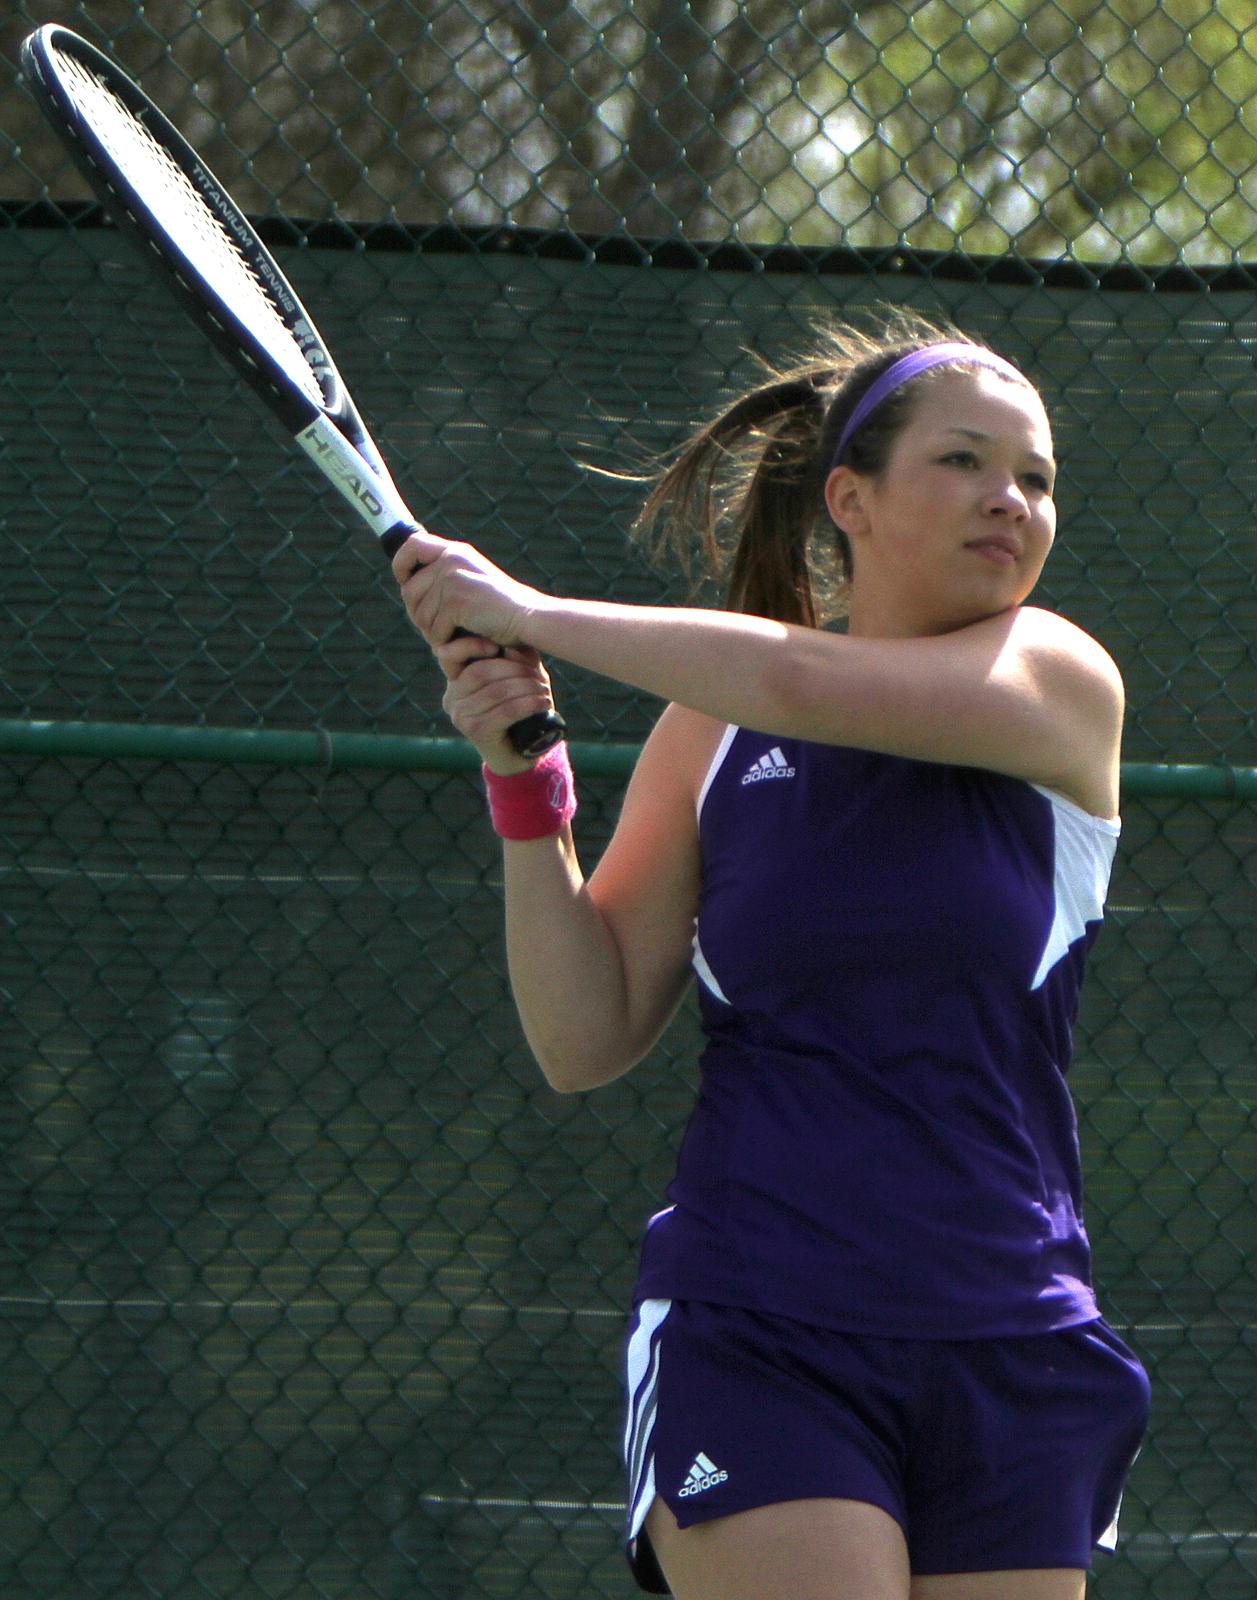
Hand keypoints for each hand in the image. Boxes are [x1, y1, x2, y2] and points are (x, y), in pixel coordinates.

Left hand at [392, 529, 542, 650]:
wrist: (528, 618)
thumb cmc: (501, 609)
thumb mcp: (472, 581)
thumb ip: (444, 577)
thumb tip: (406, 588)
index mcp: (454, 551)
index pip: (410, 546)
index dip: (401, 566)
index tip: (406, 583)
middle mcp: (450, 560)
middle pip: (408, 592)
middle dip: (419, 615)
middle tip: (441, 627)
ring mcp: (451, 579)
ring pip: (419, 616)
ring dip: (435, 632)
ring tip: (458, 632)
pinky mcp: (454, 601)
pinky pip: (434, 630)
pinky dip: (448, 641)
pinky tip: (467, 638)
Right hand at [434, 633, 560, 773]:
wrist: (518, 755)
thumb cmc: (518, 712)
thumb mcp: (519, 678)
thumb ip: (516, 659)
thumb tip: (513, 648)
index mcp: (455, 680)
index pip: (451, 655)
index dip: (470, 646)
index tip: (496, 646)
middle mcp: (451, 698)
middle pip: (481, 672)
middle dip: (515, 670)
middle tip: (540, 677)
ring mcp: (460, 716)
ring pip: (496, 691)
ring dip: (526, 688)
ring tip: (545, 691)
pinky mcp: (476, 731)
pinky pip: (505, 711)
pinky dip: (527, 705)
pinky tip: (543, 703)